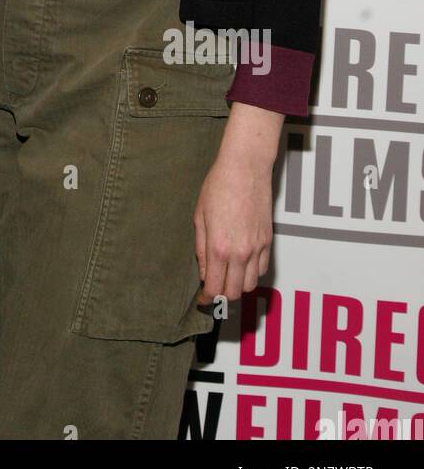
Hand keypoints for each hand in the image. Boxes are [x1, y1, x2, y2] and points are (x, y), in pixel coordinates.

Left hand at [193, 149, 272, 304]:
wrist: (245, 168)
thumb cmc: (218, 187)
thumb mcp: (200, 217)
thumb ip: (201, 248)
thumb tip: (203, 272)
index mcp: (218, 247)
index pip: (214, 287)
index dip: (207, 298)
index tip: (203, 300)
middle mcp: (240, 252)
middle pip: (235, 292)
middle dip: (222, 296)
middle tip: (213, 289)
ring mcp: (257, 248)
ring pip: (251, 285)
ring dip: (239, 286)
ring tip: (227, 277)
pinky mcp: (268, 241)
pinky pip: (262, 269)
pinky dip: (252, 273)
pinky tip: (241, 265)